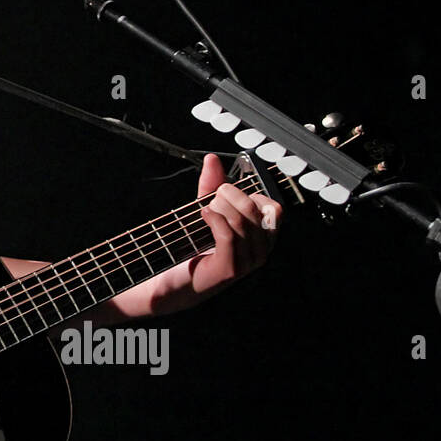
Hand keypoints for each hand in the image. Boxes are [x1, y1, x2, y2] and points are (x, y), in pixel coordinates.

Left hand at [98, 153, 282, 321]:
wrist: (164, 282)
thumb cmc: (187, 250)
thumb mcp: (204, 212)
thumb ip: (211, 186)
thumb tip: (213, 159)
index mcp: (259, 238)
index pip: (275, 210)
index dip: (253, 194)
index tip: (227, 191)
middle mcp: (259, 252)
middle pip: (262, 211)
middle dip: (235, 197)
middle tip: (214, 198)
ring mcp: (246, 264)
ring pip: (245, 222)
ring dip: (222, 208)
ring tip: (205, 209)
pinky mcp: (228, 270)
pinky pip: (230, 236)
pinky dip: (215, 219)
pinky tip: (203, 214)